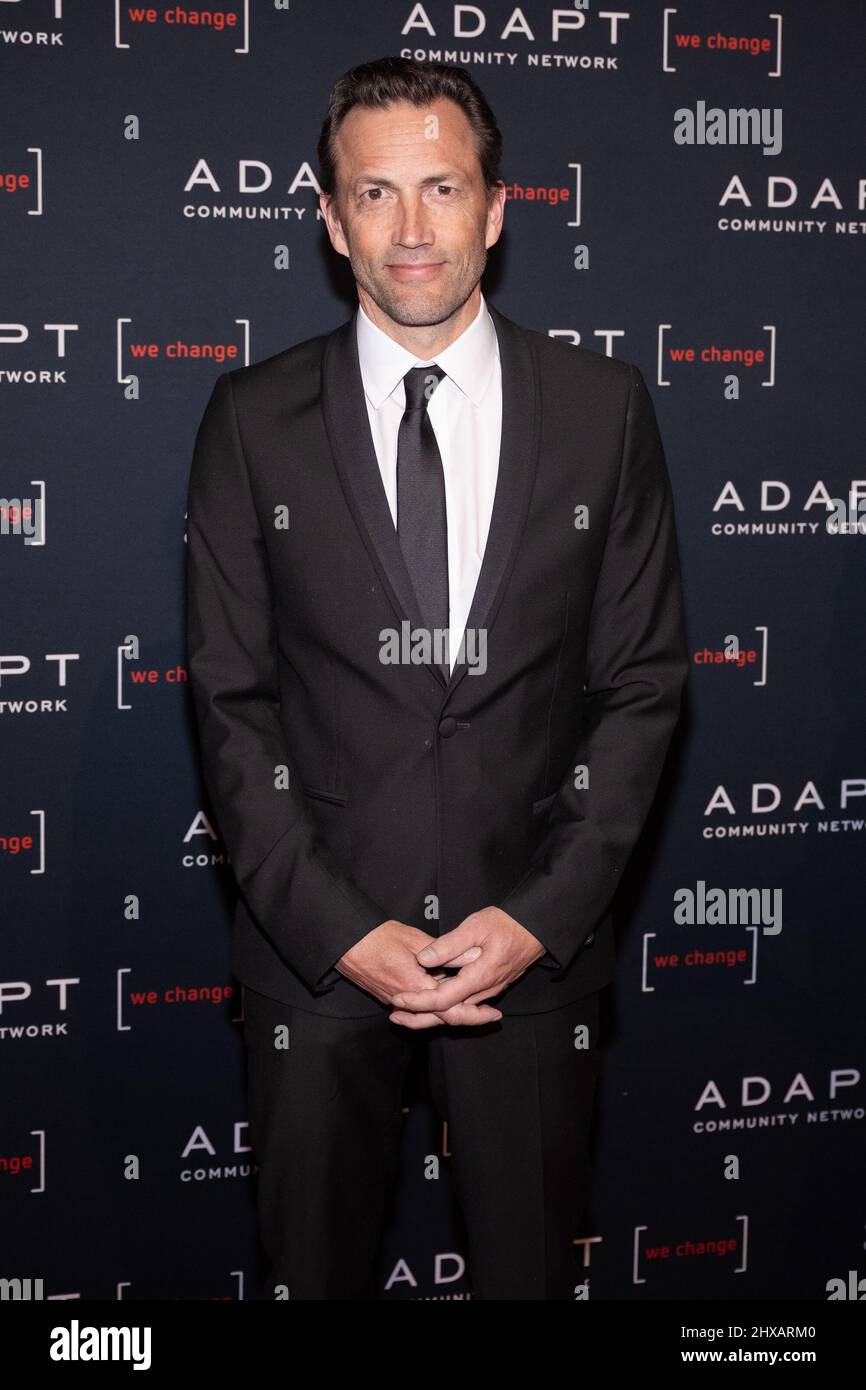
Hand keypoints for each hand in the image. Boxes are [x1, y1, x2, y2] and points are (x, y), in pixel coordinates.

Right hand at [336, 919, 502, 1026]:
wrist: (345, 943)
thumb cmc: (378, 937)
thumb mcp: (415, 939)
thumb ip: (445, 952)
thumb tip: (474, 957)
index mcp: (415, 985)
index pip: (451, 1009)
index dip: (474, 1014)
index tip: (493, 1014)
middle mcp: (406, 1000)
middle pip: (442, 1019)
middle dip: (468, 1018)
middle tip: (490, 1016)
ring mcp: (395, 1001)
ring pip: (428, 1017)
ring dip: (451, 1014)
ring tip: (473, 1010)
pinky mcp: (389, 998)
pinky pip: (416, 1010)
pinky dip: (433, 1009)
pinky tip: (445, 1002)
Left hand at [388, 907, 545, 1029]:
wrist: (537, 928)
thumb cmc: (508, 924)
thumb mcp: (475, 927)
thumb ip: (449, 945)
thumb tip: (423, 958)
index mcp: (479, 977)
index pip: (443, 999)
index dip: (418, 1001)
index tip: (398, 998)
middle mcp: (484, 990)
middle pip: (448, 1013)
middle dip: (420, 1016)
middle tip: (394, 1015)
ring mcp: (489, 991)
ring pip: (457, 1011)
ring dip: (432, 1013)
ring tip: (406, 1011)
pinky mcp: (491, 987)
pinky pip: (465, 1003)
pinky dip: (446, 1006)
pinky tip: (433, 1000)